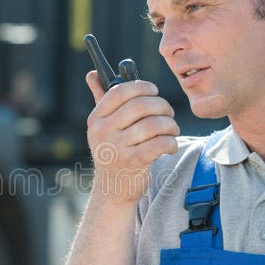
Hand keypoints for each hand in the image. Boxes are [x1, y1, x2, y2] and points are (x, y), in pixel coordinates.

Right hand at [86, 70, 179, 203]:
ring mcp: (117, 148)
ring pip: (153, 124)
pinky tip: (170, 145)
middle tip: (168, 113)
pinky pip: (160, 143)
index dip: (141, 87)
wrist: (113, 190)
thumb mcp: (103, 128)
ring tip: (172, 130)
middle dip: (161, 106)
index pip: (118, 92)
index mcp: (96, 119)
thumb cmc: (113, 152)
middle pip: (140, 105)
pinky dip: (171, 142)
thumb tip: (92, 74)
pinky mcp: (133, 163)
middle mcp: (103, 132)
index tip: (154, 91)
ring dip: (170, 125)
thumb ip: (100, 100)